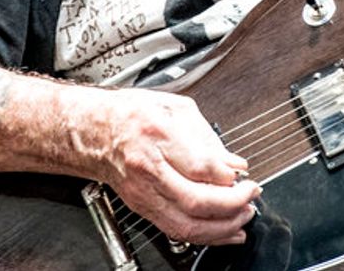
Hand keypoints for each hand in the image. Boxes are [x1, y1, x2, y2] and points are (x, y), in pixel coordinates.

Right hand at [78, 88, 260, 245]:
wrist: (92, 131)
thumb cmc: (130, 114)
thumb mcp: (175, 107)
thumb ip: (208, 136)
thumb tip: (233, 163)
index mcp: (157, 135)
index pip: (200, 166)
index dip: (229, 175)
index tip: (244, 173)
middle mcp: (148, 168)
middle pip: (196, 200)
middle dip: (233, 203)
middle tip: (251, 194)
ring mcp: (143, 192)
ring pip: (186, 224)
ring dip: (223, 226)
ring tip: (244, 216)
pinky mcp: (142, 207)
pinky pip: (176, 230)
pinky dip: (205, 235)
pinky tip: (226, 231)